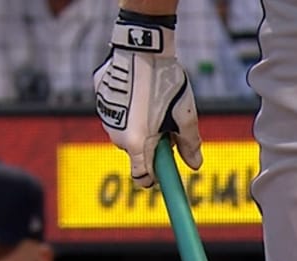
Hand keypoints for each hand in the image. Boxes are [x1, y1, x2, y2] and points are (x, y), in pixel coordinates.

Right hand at [92, 11, 201, 188]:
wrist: (142, 46)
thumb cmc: (165, 81)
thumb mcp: (184, 114)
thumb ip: (190, 143)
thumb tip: (196, 164)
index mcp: (137, 143)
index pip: (142, 178)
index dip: (155, 177)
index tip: (164, 172)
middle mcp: (116, 135)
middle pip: (135, 151)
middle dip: (150, 143)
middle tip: (166, 122)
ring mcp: (106, 116)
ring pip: (124, 130)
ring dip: (137, 123)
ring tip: (151, 99)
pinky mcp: (100, 99)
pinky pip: (115, 110)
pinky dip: (126, 106)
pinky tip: (137, 88)